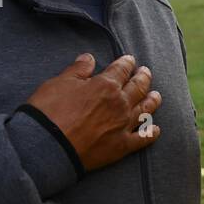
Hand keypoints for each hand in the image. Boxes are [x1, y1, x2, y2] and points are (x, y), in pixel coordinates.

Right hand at [26, 53, 162, 171]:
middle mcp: (120, 103)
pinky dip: (152, 133)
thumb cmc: (49, 111)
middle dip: (143, 77)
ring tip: (156, 95)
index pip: (121, 70)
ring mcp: (123, 125)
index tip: (130, 60)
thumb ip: (77, 70)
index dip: (126, 63)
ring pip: (145, 109)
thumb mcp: (59, 83)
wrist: (46, 146)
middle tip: (146, 72)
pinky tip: (156, 129)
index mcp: (106, 85)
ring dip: (152, 101)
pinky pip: (143, 138)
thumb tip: (88, 57)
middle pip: (138, 87)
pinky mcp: (122, 146)